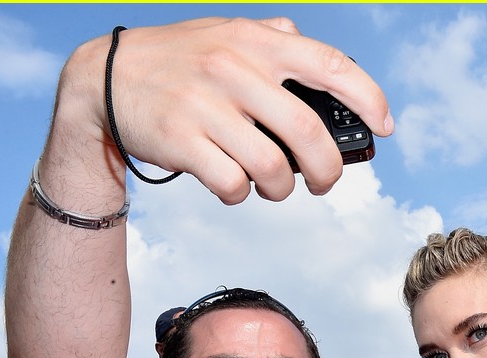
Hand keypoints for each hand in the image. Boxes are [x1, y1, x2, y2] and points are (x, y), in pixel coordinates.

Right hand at [49, 17, 392, 203]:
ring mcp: (207, 106)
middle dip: (328, 172)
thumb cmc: (177, 61)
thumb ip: (275, 40)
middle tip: (323, 182)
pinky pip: (234, 185)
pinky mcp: (183, 142)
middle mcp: (235, 69)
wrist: (100, 80)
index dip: (369, 98)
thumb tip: (326, 61)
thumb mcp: (225, 33)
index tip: (386, 126)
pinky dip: (241, 194)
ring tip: (272, 185)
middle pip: (310, 135)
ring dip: (281, 189)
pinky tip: (232, 183)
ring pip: (275, 169)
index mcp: (255, 41)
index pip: (331, 65)